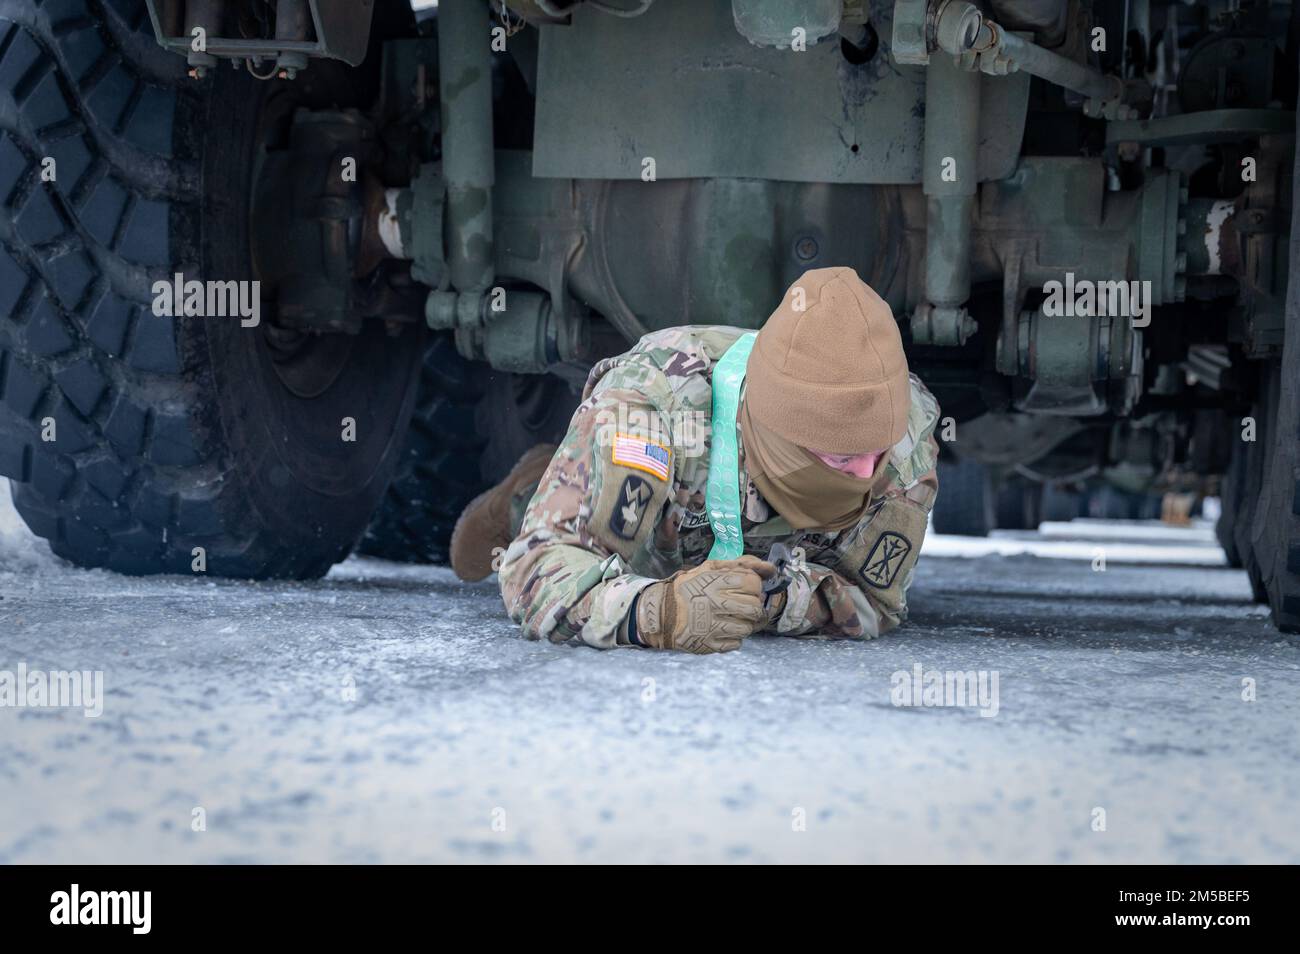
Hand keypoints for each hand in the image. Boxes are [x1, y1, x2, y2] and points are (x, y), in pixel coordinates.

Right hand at [636, 555, 775, 652]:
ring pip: (749, 627)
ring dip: (745, 623)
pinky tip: (724, 630)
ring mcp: (714, 626)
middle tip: (741, 605)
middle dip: (752, 606)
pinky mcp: (711, 644)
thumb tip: (771, 568)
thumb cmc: (690, 588)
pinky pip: (737, 643)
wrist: (663, 614)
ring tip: (732, 618)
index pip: (754, 584)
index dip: (754, 586)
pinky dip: (734, 638)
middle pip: (755, 607)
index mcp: (717, 583)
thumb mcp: (711, 568)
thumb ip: (742, 564)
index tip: (746, 588)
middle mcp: (717, 604)